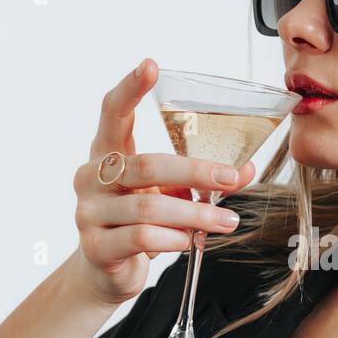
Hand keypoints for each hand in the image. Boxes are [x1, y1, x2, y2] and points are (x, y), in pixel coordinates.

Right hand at [71, 58, 255, 306]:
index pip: (113, 112)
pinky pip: (141, 238)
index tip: (150, 65)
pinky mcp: (95, 247)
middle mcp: (92, 177)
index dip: (130, 88)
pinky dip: (173, 239)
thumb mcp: (170, 194)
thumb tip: (248, 168)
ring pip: (148, 206)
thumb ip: (201, 180)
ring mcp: (89, 213)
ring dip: (195, 214)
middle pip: (147, 165)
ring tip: (225, 221)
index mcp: (107, 153)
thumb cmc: (138, 223)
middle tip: (232, 178)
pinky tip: (189, 241)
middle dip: (196, 171)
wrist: (105, 272)